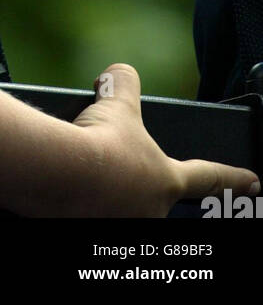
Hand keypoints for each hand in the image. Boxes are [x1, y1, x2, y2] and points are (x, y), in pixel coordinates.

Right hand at [58, 62, 260, 217]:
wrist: (60, 174)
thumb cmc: (100, 144)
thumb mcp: (117, 105)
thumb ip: (124, 84)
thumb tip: (120, 73)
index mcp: (166, 180)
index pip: (208, 177)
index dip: (232, 177)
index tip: (254, 181)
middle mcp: (152, 210)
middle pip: (152, 192)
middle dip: (131, 177)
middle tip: (107, 162)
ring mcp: (124, 226)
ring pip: (118, 205)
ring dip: (104, 189)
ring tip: (80, 172)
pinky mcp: (92, 232)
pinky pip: (90, 212)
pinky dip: (81, 201)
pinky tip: (67, 186)